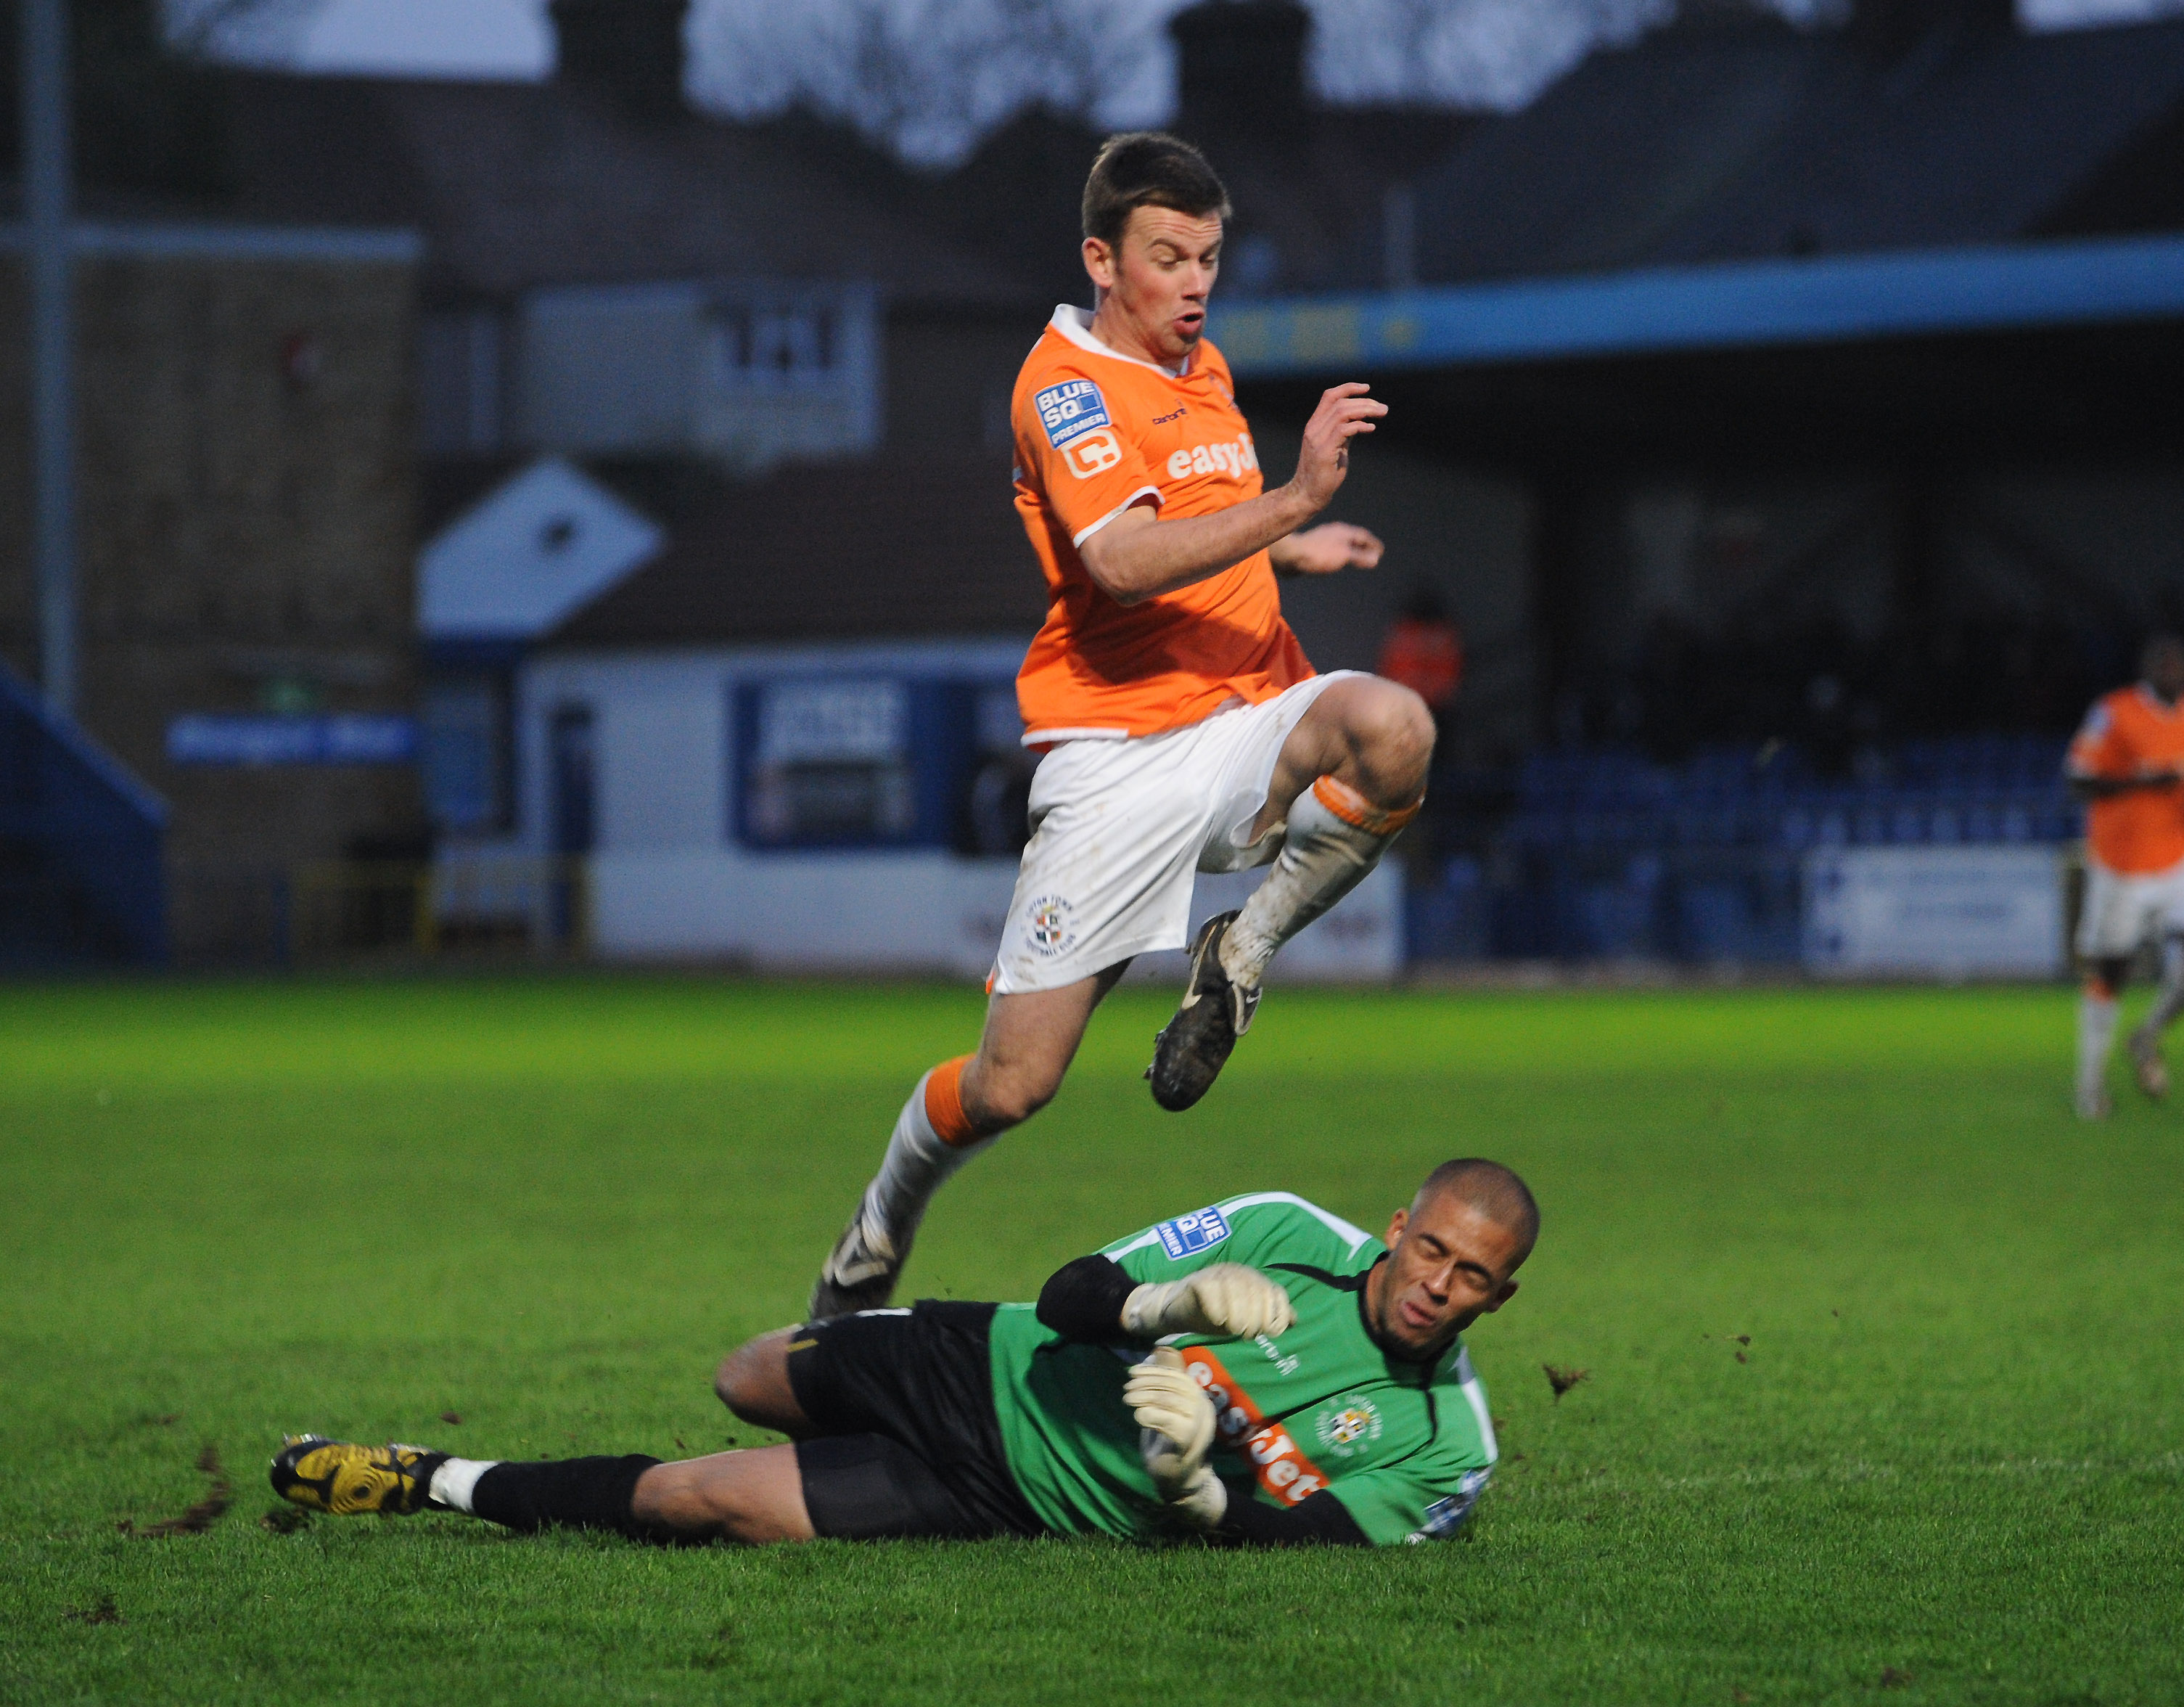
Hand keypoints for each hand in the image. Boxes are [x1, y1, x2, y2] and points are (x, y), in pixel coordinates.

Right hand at [1121, 1263, 1295, 1340]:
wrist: (1177, 1310)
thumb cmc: (1216, 1314)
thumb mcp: (1245, 1318)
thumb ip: (1269, 1317)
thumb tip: (1295, 1320)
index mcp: (1254, 1280)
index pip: (1275, 1294)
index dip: (1277, 1315)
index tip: (1268, 1333)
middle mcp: (1238, 1273)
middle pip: (1257, 1293)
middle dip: (1257, 1318)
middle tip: (1247, 1334)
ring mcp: (1217, 1274)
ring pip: (1235, 1291)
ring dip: (1238, 1315)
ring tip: (1234, 1329)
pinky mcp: (1197, 1280)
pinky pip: (1211, 1291)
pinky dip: (1217, 1308)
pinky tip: (1217, 1320)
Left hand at [1123, 1347, 1226, 1527]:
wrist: (1179, 1480)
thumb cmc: (1169, 1442)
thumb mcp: (1167, 1411)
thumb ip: (1165, 1388)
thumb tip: (1156, 1355)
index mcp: (1200, 1399)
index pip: (1178, 1377)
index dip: (1155, 1371)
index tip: (1133, 1371)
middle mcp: (1204, 1409)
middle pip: (1173, 1386)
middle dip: (1146, 1383)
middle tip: (1126, 1388)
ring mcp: (1199, 1426)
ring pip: (1169, 1401)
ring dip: (1144, 1396)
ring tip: (1127, 1399)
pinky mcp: (1188, 1441)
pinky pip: (1168, 1421)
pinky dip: (1150, 1414)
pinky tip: (1138, 1415)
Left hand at [1274, 521, 1383, 576]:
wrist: (1288, 555)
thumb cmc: (1317, 555)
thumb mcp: (1343, 556)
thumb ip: (1360, 557)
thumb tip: (1375, 559)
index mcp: (1343, 532)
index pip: (1363, 536)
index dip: (1373, 544)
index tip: (1380, 551)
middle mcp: (1333, 532)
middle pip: (1352, 538)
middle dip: (1363, 545)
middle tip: (1371, 553)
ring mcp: (1321, 539)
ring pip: (1340, 543)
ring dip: (1350, 549)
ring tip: (1354, 556)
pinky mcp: (1311, 548)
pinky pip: (1330, 549)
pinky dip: (1339, 554)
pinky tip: (1332, 560)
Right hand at [1289, 382, 1386, 511]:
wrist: (1308, 495)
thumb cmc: (1323, 474)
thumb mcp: (1336, 448)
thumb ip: (1344, 433)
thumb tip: (1361, 421)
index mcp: (1315, 425)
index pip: (1330, 396)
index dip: (1348, 388)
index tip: (1367, 389)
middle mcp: (1313, 429)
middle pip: (1340, 403)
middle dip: (1364, 402)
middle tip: (1383, 408)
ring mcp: (1317, 439)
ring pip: (1342, 413)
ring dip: (1365, 411)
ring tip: (1381, 414)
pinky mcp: (1323, 452)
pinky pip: (1343, 430)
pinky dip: (1360, 426)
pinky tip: (1371, 428)